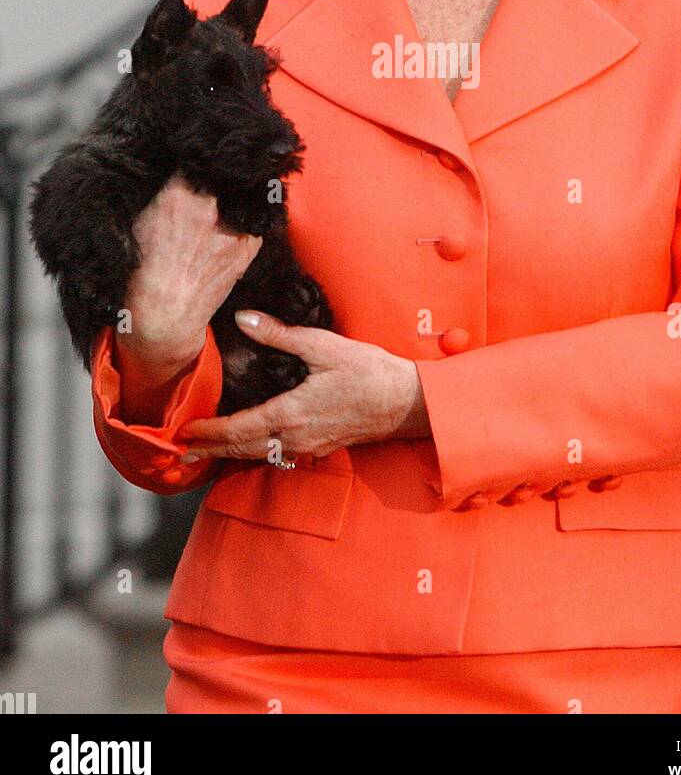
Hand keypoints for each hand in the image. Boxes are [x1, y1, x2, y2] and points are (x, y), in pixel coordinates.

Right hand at [120, 172, 262, 368]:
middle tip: (223, 165)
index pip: (198, 156)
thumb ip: (163, 188)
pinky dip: (249, 211)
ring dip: (242, 187)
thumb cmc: (144, 269)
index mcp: (178, 194)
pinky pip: (256, 215)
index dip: (200, 154)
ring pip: (247, 191)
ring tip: (235, 188)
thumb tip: (179, 163)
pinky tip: (237, 216)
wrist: (164, 315)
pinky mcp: (250, 244)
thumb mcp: (141, 219)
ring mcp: (234, 226)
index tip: (201, 155)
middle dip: (225, 166)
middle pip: (228, 170)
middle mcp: (211, 206)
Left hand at [175, 309, 431, 460]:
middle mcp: (294, 437)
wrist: (406, 402)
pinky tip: (248, 447)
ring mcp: (307, 446)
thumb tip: (243, 319)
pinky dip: (253, 453)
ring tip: (205, 454)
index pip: (238, 428)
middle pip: (242, 449)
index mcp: (290, 414)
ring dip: (229, 454)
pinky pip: (276, 455)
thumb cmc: (368, 373)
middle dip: (210, 450)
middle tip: (180, 452)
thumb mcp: (323, 346)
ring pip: (258, 455)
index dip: (209, 431)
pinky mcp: (319, 447)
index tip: (185, 431)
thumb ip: (279, 334)